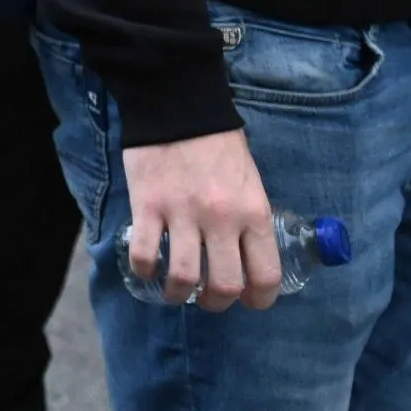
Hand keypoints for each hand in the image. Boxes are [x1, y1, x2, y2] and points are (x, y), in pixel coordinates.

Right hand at [118, 127, 282, 308]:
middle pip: (225, 285)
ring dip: (178, 294)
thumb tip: (245, 252)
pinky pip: (144, 254)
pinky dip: (144, 271)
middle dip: (216, 303)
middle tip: (208, 300)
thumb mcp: (251, 182)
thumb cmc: (219, 145)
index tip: (249, 301)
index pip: (265, 274)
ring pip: (183, 278)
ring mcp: (182, 214)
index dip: (259, 299)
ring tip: (174, 292)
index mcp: (254, 213)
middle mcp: (222, 220)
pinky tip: (146, 269)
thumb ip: (249, 218)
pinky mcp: (148, 206)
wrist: (179, 107)